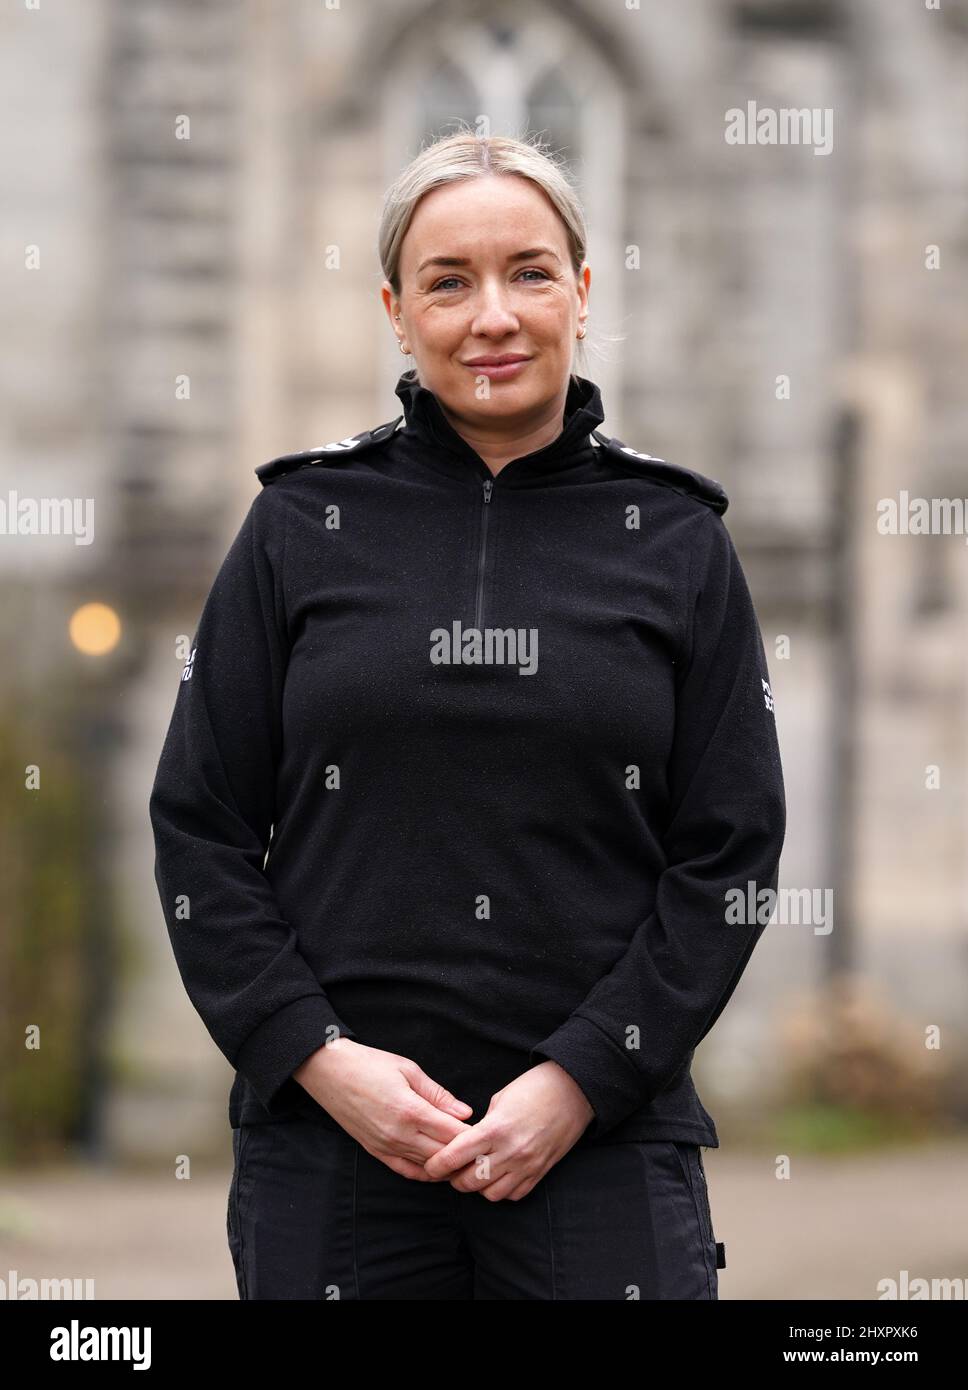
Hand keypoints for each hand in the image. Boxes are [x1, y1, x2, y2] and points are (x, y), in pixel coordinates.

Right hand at [293, 1037, 473, 1179]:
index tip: (489, 1133)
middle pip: (443, 1154)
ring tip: (466, 1159)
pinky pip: (406, 1171)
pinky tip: (439, 1169)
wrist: (329, 1072)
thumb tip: (466, 1113)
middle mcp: (399, 1134)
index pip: (453, 1134)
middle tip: (484, 1149)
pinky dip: (426, 1173)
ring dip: (448, 1164)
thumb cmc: (370, 1064)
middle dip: (465, 1153)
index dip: (474, 1136)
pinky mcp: (376, 1152)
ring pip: (427, 1166)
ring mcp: (386, 1146)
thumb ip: (438, 1095)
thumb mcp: (408, 1070)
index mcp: (410, 1110)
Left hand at [422, 1061, 594, 1201]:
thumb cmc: (534, 1088)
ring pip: (490, 1194)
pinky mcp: (540, 1172)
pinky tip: (498, 1175)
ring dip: (479, 1186)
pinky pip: (514, 1195)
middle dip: (455, 1178)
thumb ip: (482, 1126)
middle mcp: (510, 1151)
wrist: (573, 1090)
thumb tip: (467, 1144)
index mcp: (495, 1128)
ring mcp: (527, 1165)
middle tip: (452, 1169)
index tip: (430, 1166)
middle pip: (470, 1181)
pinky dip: (501, 1190)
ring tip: (477, 1172)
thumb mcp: (500, 1100)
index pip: (456, 1156)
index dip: (437, 1165)